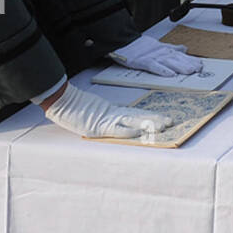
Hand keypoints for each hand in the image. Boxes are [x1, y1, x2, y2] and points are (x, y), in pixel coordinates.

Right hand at [43, 82, 173, 138]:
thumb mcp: (96, 112)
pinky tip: (139, 131)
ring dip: (148, 124)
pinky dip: (127, 130)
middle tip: (171, 122)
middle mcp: (114, 114)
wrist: (62, 101)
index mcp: (113, 111)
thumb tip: (124, 120)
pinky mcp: (99, 126)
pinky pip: (116, 129)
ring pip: (132, 121)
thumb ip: (109, 115)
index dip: (150, 116)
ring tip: (162, 126)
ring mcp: (107, 119)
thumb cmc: (75, 107)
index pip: (136, 114)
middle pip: (139, 116)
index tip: (163, 118)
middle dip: (155, 119)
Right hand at [109, 34, 201, 76]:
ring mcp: (153, 57)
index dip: (191, 59)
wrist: (124, 42)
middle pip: (177, 59)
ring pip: (169, 62)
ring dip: (180, 67)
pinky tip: (170, 74)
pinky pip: (154, 66)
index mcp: (165, 50)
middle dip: (189, 63)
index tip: (201, 64)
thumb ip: (173, 48)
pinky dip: (162, 70)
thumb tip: (185, 48)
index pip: (181, 55)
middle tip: (199, 69)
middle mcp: (161, 53)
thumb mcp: (159, 45)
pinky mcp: (143, 61)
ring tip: (189, 72)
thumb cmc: (141, 46)